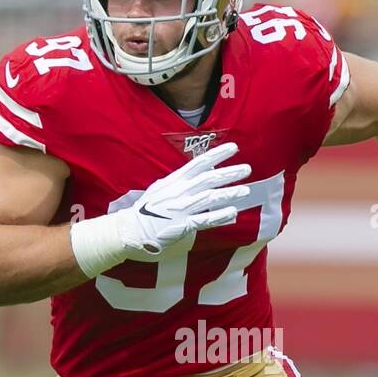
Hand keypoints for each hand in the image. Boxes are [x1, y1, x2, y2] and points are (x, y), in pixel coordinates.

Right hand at [117, 142, 249, 256]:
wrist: (129, 228)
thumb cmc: (145, 210)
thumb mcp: (161, 189)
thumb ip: (178, 182)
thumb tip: (193, 175)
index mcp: (175, 180)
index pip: (199, 163)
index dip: (217, 154)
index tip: (233, 148)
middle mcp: (180, 191)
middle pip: (209, 178)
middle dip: (229, 172)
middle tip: (247, 168)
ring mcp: (181, 208)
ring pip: (210, 197)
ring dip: (229, 193)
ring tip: (245, 190)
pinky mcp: (182, 225)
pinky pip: (204, 219)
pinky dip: (219, 215)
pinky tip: (233, 213)